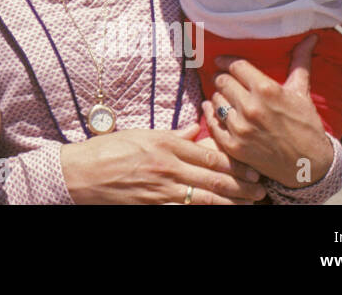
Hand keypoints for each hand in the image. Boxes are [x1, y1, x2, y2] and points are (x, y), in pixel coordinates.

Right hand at [59, 124, 265, 204]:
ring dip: (231, 202)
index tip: (253, 168)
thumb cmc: (107, 150)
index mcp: (165, 145)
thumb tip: (196, 129)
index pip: (209, 156)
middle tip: (261, 189)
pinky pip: (185, 211)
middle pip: (213, 179)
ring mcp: (161, 191)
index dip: (235, 164)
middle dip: (241, 186)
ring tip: (250, 204)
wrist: (80, 173)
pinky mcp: (153, 207)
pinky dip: (204, 212)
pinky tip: (219, 212)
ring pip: (205, 199)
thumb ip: (172, 134)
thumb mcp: (140, 134)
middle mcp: (167, 168)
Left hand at [203, 34, 333, 186]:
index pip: (235, 66)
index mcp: (267, 90)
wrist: (310, 166)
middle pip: (222, 81)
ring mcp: (241, 128)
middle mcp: (251, 107)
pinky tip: (212, 110)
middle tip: (224, 80)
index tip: (221, 61)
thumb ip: (300, 62)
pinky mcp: (234, 147)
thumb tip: (312, 37)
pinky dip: (210, 115)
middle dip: (223, 79)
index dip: (227, 61)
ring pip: (215, 101)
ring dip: (218, 97)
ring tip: (224, 98)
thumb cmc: (306, 126)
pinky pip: (211, 124)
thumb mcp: (302, 92)